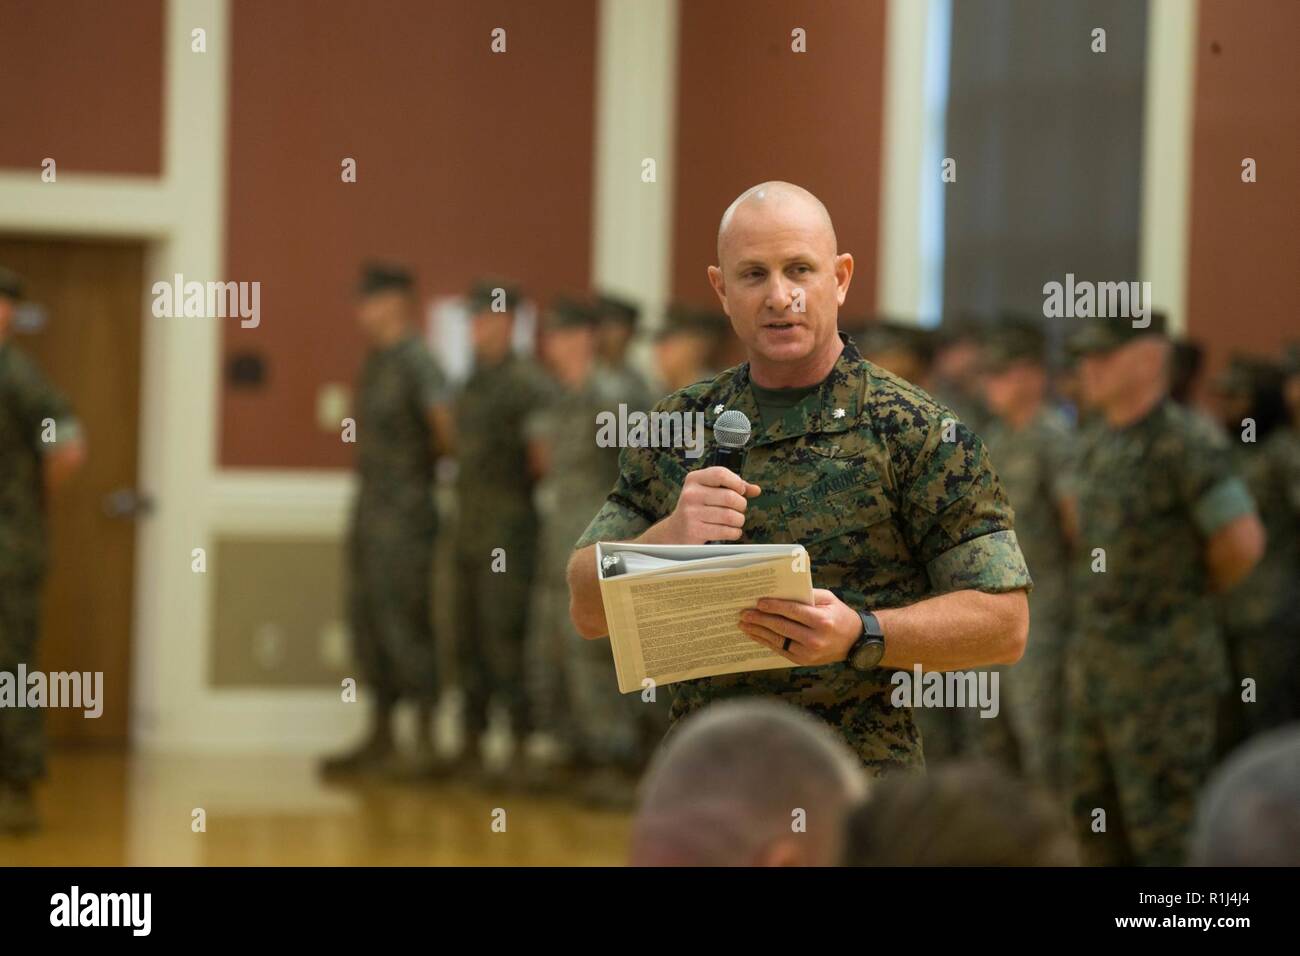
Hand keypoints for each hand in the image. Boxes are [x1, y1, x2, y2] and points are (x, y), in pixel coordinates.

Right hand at [652, 466, 761, 544]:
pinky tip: (731, 530)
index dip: (737, 482)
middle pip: (730, 497)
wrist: (676, 530)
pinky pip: (726, 531)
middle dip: (741, 505)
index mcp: (694, 479)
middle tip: (739, 509)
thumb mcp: (710, 491)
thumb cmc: (699, 507)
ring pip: (730, 516)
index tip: (740, 491)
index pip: (721, 474)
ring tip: (736, 520)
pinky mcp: (695, 530)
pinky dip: (735, 532)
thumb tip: (756, 490)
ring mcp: (691, 513)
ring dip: (739, 520)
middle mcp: (691, 494)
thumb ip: (733, 487)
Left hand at [738, 589, 861, 665]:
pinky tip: (756, 635)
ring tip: (744, 625)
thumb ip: (807, 595)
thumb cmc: (839, 615)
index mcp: (822, 621)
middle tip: (744, 614)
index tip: (758, 603)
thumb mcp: (829, 599)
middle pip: (781, 627)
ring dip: (758, 632)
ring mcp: (809, 653)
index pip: (792, 612)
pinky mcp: (803, 661)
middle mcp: (815, 638)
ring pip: (778, 641)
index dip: (774, 607)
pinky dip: (767, 642)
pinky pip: (781, 650)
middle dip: (760, 620)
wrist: (854, 642)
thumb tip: (781, 592)